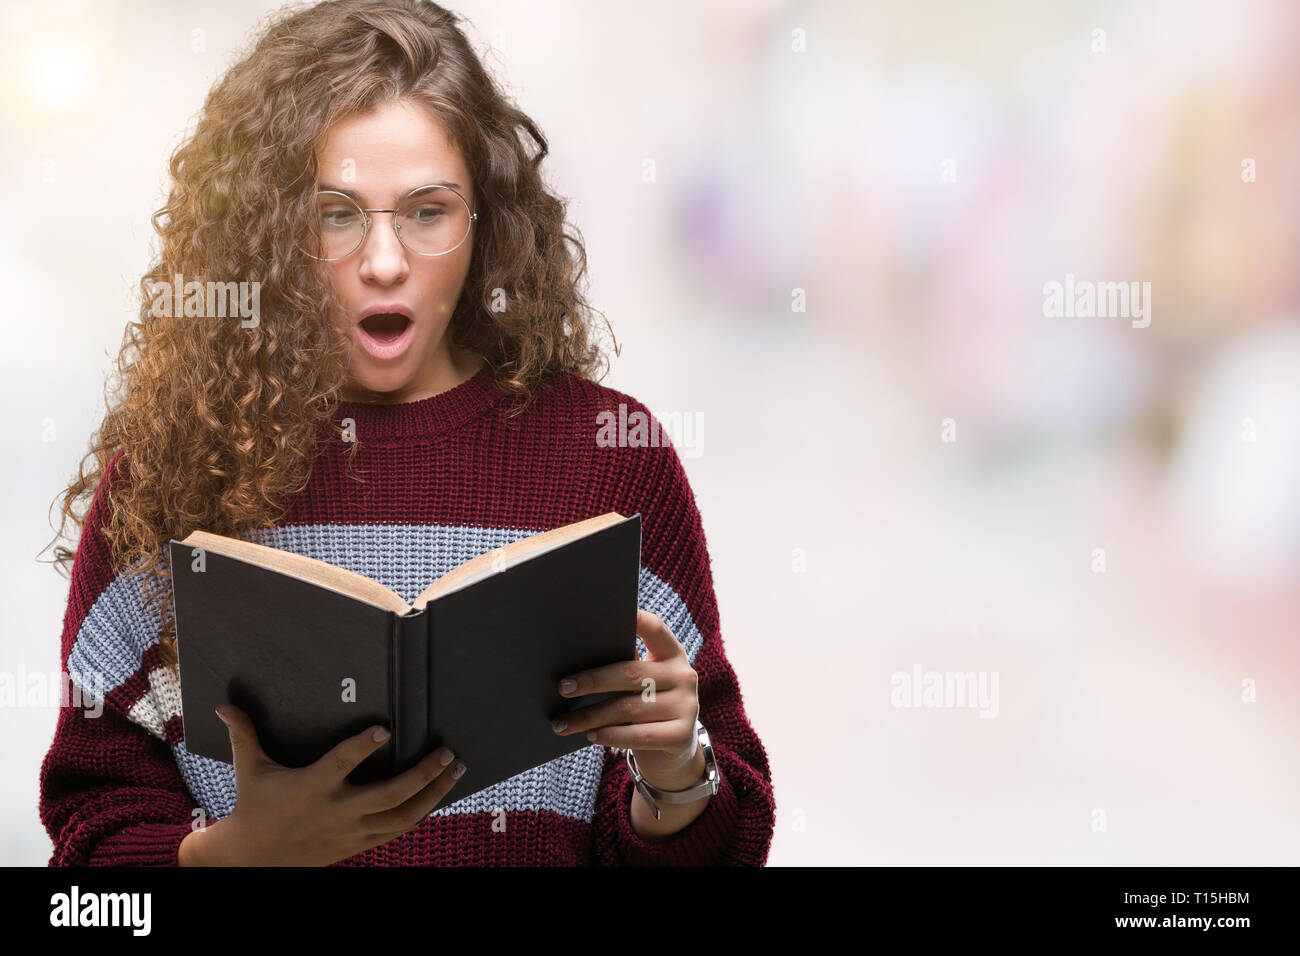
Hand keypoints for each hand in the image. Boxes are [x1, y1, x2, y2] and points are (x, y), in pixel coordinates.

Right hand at [179, 705, 465, 865]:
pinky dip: (421, 812)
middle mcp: (336, 811)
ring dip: (433, 793)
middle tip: (447, 752)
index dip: (362, 748)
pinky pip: (397, 830)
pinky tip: (439, 794)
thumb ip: (244, 734)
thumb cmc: (256, 805)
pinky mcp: (358, 843)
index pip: (340, 765)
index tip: (385, 729)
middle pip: (387, 796)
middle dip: (421, 775)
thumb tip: (224, 703)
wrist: (254, 860)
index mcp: (311, 788)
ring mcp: (351, 831)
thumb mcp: (250, 769)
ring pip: (401, 817)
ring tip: (454, 769)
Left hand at [552, 609, 702, 788]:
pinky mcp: (682, 735)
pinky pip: (638, 734)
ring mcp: (686, 705)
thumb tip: (575, 668)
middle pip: (630, 673)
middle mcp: (683, 675)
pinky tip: (590, 735)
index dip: (635, 619)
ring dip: (590, 716)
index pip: (655, 628)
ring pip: (628, 708)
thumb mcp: (642, 686)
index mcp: (672, 654)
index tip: (604, 612)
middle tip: (562, 687)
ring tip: (563, 722)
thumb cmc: (646, 709)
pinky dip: (610, 735)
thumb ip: (624, 670)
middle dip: (592, 680)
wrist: (673, 751)